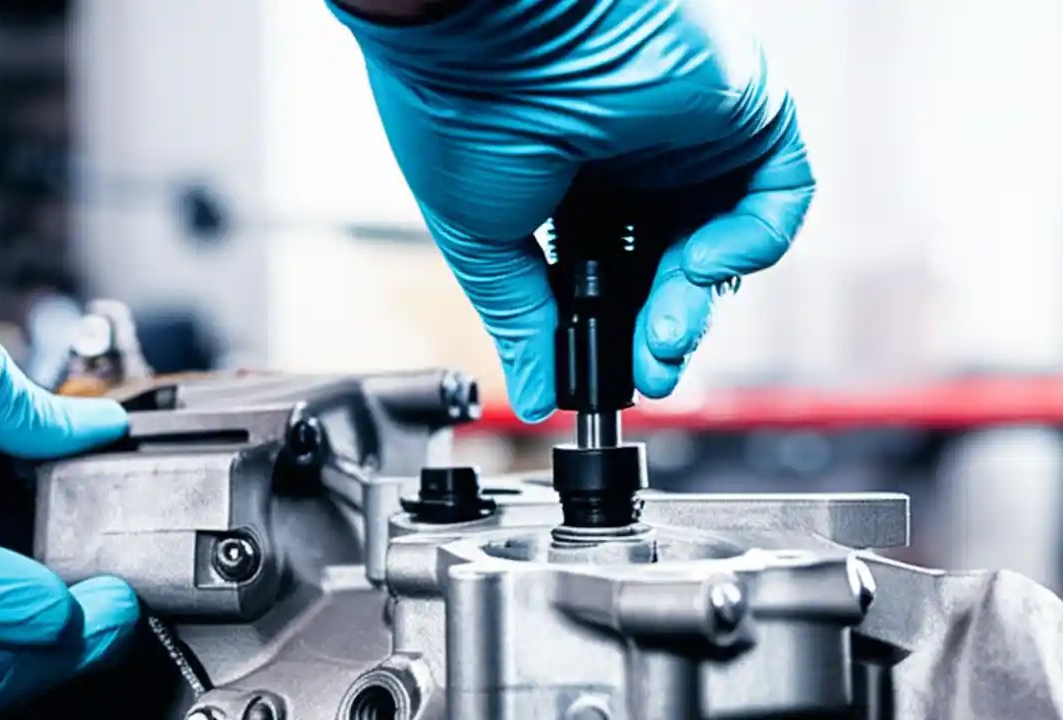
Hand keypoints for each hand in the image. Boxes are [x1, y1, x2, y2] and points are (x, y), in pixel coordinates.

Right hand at [332, 0, 815, 419]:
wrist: (491, 28)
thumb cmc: (460, 110)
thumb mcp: (483, 241)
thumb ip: (521, 321)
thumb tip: (530, 394)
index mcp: (569, 182)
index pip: (614, 273)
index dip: (616, 330)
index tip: (605, 375)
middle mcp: (633, 159)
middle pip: (673, 268)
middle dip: (663, 332)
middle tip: (649, 373)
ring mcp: (690, 135)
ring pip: (726, 241)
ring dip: (699, 303)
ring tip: (662, 338)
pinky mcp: (741, 107)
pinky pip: (781, 192)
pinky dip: (753, 242)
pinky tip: (700, 265)